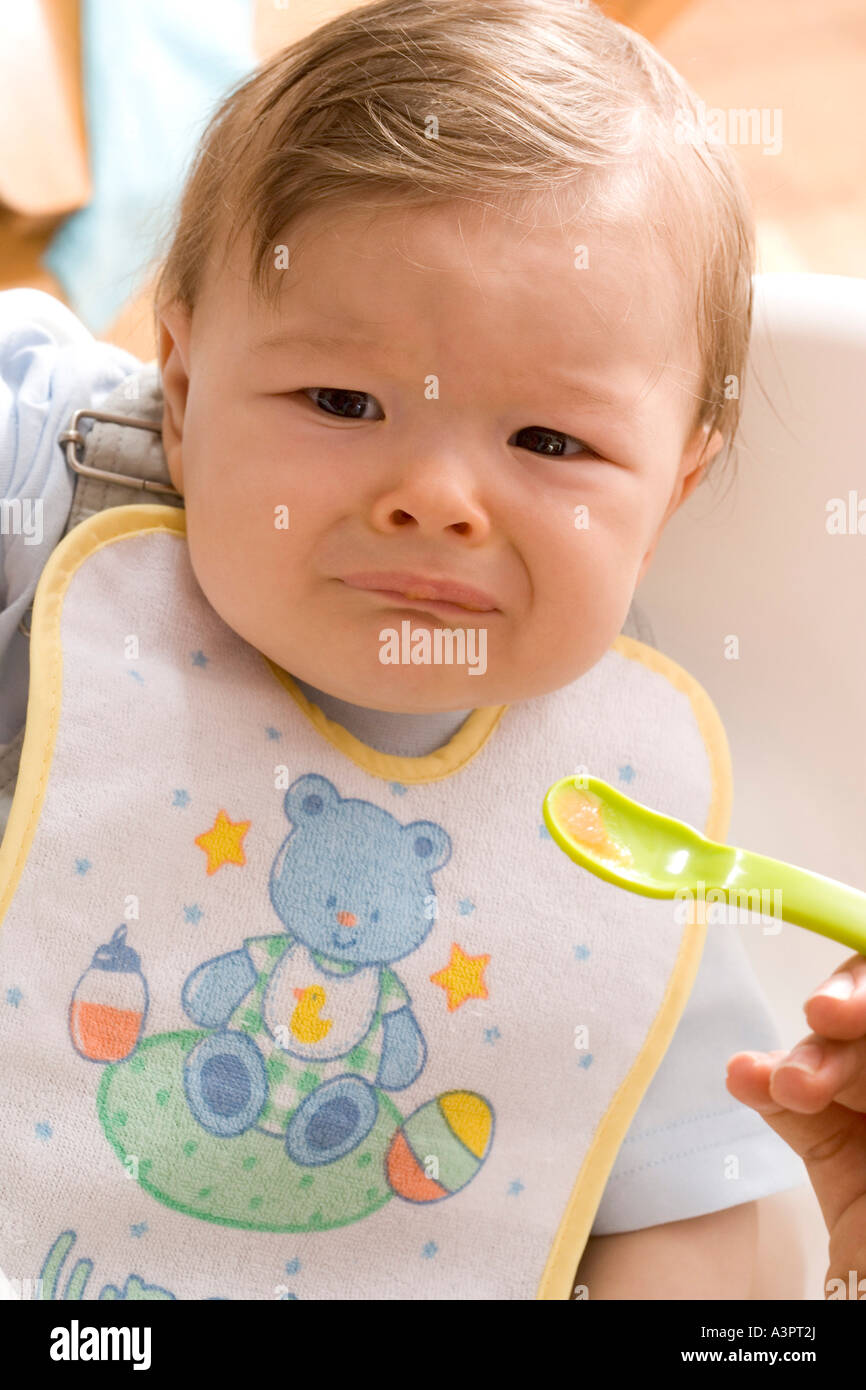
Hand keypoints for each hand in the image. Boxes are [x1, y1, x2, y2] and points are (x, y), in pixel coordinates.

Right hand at [726, 952, 865, 1296]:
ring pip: (840, 1059)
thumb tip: (852, 1031)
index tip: (850, 1005)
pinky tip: (745, 1081)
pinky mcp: (844, 1164)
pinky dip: (768, 1086)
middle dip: (853, 1017)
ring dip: (805, 1055)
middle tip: (827, 1021)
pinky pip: (801, 1107)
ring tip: (783, 1080)